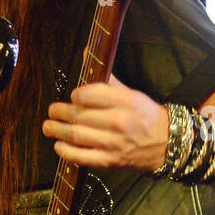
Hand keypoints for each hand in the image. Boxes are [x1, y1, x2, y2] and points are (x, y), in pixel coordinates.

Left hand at [42, 74, 168, 173]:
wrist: (166, 143)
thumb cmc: (145, 116)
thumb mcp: (131, 93)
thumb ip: (107, 79)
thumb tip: (87, 53)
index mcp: (126, 101)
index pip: (92, 94)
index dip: (77, 94)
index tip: (72, 95)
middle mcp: (119, 122)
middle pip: (81, 115)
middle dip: (61, 112)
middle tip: (52, 110)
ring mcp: (114, 143)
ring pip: (77, 135)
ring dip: (58, 130)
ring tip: (48, 126)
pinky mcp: (110, 161)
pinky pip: (82, 157)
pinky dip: (66, 152)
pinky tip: (58, 146)